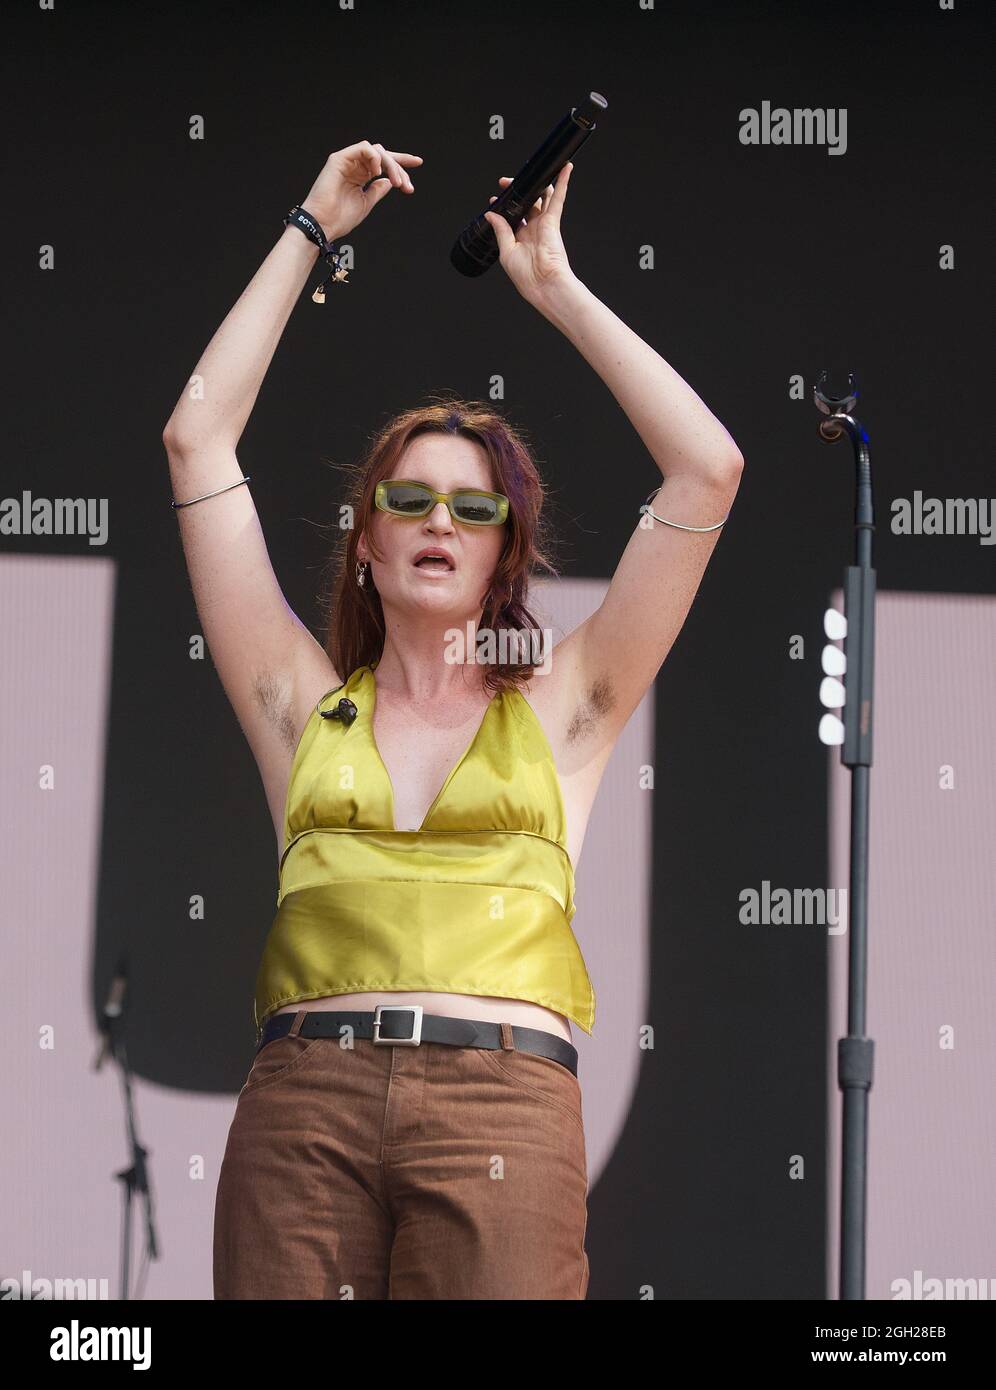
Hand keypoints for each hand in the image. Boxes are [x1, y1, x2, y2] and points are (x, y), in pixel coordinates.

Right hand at [301, 141, 422, 240]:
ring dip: (391, 165)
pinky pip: (363, 147)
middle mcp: (354, 165)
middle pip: (383, 156)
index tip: (418, 162)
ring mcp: (346, 161)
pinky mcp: (339, 159)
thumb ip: (377, 190)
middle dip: (399, 168)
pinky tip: (379, 172)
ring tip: (397, 183)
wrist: (323, 224)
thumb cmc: (340, 218)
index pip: (383, 163)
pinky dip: (375, 157)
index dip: (401, 161)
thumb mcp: (366, 203)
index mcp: (359, 175)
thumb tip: (389, 181)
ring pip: (376, 151)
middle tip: (407, 186)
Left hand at [483, 162, 575, 303]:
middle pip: (526, 203)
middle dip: (516, 190)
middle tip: (504, 183)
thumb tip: (491, 215)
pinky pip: (558, 198)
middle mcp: (533, 229)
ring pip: (542, 197)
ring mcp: (544, 224)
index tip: (494, 199)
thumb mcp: (506, 252)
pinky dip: (562, 182)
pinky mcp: (553, 221)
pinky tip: (565, 168)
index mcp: (521, 238)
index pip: (512, 216)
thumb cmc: (527, 276)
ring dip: (537, 183)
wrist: (543, 285)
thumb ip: (500, 231)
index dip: (503, 206)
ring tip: (529, 171)